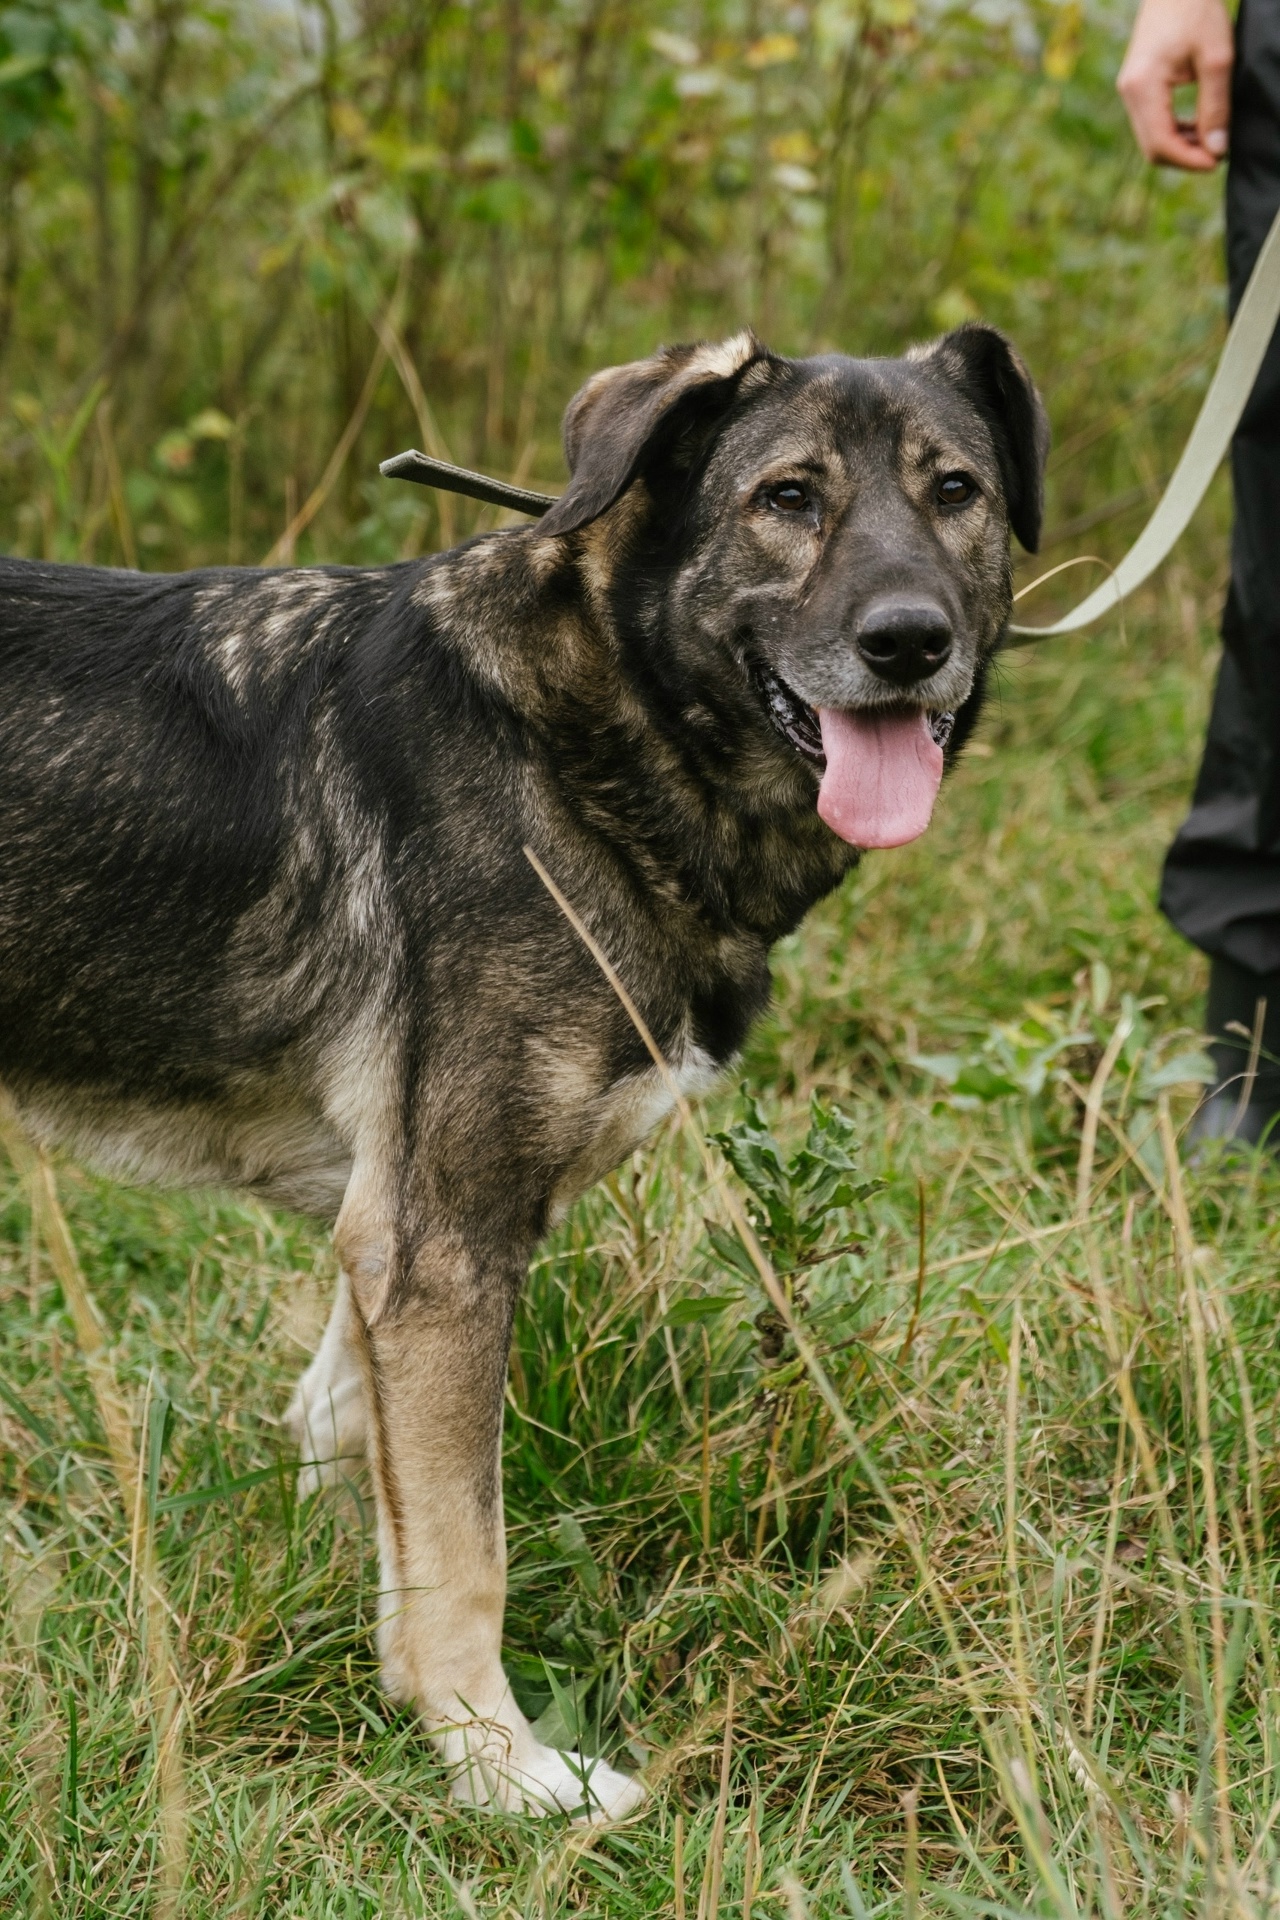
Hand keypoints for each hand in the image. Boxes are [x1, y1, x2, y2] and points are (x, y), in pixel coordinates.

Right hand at [1117, 0, 1233, 170]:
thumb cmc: (1196, 11)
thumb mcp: (1217, 58)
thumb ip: (1216, 106)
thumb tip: (1217, 149)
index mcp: (1143, 86)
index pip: (1160, 144)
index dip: (1189, 160)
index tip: (1217, 161)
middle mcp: (1129, 92)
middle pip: (1152, 148)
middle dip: (1185, 158)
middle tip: (1217, 153)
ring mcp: (1130, 91)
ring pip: (1151, 139)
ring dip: (1180, 146)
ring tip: (1211, 140)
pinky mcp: (1136, 87)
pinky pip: (1151, 124)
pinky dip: (1173, 132)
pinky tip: (1196, 128)